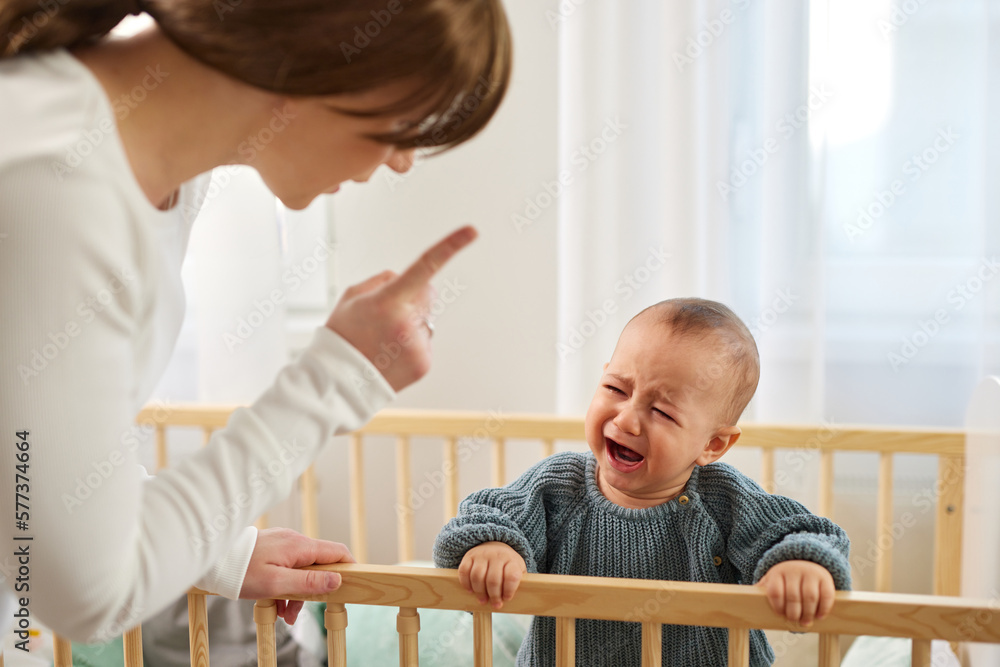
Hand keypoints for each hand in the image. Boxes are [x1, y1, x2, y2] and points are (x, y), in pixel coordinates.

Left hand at [239, 527, 354, 624]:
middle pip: (318, 565)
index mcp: (299, 547)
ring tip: (282, 613)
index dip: (348, 567)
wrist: (212, 560)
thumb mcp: (276, 584)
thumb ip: (308, 582)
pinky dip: (286, 584)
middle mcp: (294, 540)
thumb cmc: (242, 572)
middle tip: (297, 613)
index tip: (351, 584)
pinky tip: (274, 602)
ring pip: (302, 569)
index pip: (336, 552)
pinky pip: (288, 567)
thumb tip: (337, 579)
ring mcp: (283, 543)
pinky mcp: (273, 547)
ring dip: (297, 591)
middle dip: (314, 589)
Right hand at [325, 225, 477, 391]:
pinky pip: (426, 341)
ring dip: (411, 323)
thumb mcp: (352, 297)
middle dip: (414, 297)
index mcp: (388, 301)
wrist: (339, 381)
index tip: (471, 231)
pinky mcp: (425, 362)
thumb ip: (383, 280)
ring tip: (384, 340)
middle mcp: (407, 322)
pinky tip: (391, 354)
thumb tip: (405, 278)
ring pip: (427, 319)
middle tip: (387, 315)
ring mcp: (418, 344)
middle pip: (428, 293)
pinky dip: (412, 345)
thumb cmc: (343, 336)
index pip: (424, 266)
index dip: (450, 247)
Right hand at [458, 541, 525, 609]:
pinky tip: (471, 590)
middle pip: (493, 579)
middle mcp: (496, 556)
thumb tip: (514, 601)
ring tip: (483, 600)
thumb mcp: (517, 570)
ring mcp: (481, 555)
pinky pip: (464, 571)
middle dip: (493, 596)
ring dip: (479, 592)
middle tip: (495, 604)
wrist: (494, 545)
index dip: (509, 590)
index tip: (507, 598)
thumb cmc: (506, 564)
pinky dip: (466, 583)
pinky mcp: (469, 556)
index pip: (511, 576)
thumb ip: (517, 583)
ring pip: (477, 576)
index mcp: (511, 560)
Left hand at [757, 560, 834, 626]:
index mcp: (778, 572)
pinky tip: (819, 616)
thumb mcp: (772, 579)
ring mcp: (811, 573)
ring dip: (808, 613)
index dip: (777, 606)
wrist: (806, 559)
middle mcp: (794, 570)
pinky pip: (826, 595)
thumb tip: (744, 600)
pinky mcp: (825, 578)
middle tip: (795, 621)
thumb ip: (762, 589)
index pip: (775, 591)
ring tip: (806, 622)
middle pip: (793, 596)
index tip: (780, 614)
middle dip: (794, 613)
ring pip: (810, 597)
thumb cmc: (786, 577)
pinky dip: (823, 608)